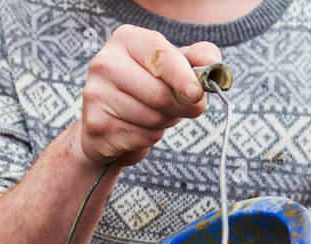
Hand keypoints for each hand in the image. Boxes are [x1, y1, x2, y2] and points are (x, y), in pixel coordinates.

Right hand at [76, 26, 221, 168]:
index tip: (197, 94)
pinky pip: (140, 137)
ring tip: (155, 115)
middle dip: (181, 107)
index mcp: (126, 39)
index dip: (183, 77)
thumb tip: (215, 66)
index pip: (161, 57)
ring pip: (152, 118)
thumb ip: (198, 59)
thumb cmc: (145, 89)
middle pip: (159, 94)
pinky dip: (148, 137)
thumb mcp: (173, 67)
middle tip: (187, 108)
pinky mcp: (95, 125)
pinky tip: (138, 128)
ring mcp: (95, 94)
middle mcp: (105, 63)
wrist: (106, 123)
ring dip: (164, 122)